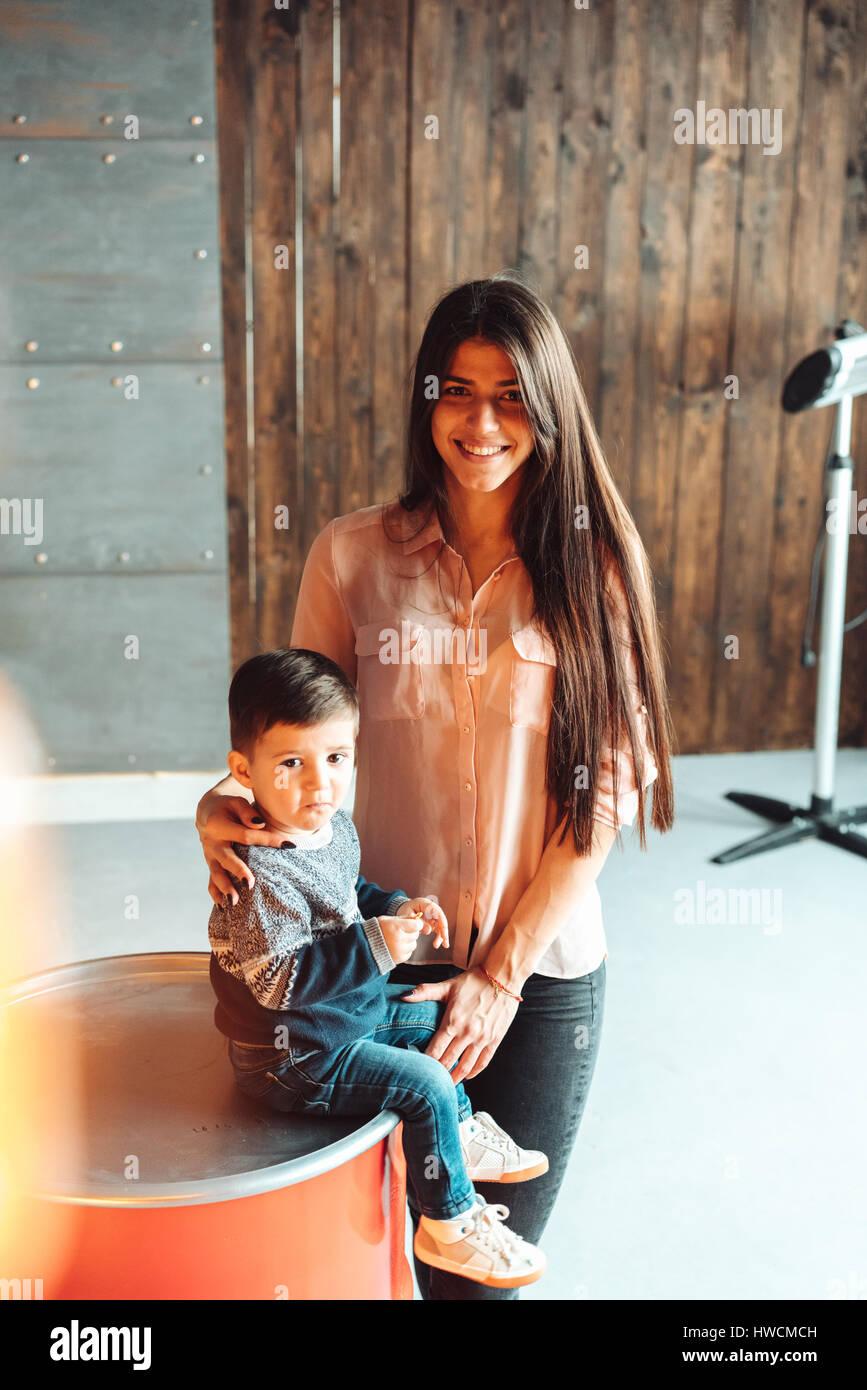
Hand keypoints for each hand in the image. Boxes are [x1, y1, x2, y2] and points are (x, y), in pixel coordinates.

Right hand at [197, 795, 287, 905]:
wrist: (208, 814)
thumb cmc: (229, 808)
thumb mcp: (236, 803)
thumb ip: (247, 813)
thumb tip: (259, 824)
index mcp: (219, 825)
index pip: (246, 835)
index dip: (268, 840)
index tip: (288, 846)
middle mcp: (212, 843)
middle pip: (227, 858)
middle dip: (238, 871)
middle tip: (250, 884)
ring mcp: (209, 856)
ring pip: (216, 873)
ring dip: (225, 887)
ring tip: (233, 901)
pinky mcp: (211, 865)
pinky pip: (211, 881)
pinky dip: (215, 894)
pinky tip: (222, 906)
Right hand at [379, 914, 423, 964]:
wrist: (365, 945)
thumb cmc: (377, 930)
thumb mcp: (388, 919)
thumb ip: (403, 918)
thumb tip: (416, 918)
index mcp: (396, 927)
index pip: (417, 925)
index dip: (416, 924)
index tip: (411, 924)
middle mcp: (400, 939)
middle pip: (416, 934)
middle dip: (411, 932)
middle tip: (401, 932)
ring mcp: (400, 950)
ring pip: (413, 944)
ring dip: (408, 942)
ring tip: (397, 940)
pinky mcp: (399, 958)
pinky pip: (409, 953)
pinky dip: (405, 950)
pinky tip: (396, 947)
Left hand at [394, 896, 448, 948]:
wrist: (403, 909)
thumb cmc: (405, 909)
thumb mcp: (408, 913)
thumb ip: (417, 921)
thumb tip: (429, 931)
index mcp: (427, 904)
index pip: (438, 913)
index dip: (442, 923)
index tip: (443, 934)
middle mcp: (432, 910)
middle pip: (441, 920)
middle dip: (443, 932)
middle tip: (444, 943)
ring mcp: (433, 916)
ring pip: (440, 926)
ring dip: (441, 936)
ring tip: (437, 946)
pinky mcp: (432, 922)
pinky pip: (437, 930)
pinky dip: (438, 937)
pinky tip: (436, 944)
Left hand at [399, 967, 519, 1084]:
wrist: (503, 976)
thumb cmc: (474, 981)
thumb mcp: (448, 986)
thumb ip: (425, 992)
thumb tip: (403, 996)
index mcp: (453, 1021)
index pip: (435, 1050)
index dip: (425, 1062)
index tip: (418, 1068)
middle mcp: (467, 1032)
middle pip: (448, 1062)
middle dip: (438, 1073)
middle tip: (430, 1082)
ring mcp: (482, 1038)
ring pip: (466, 1066)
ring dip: (455, 1078)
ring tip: (446, 1085)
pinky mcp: (495, 1039)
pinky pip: (483, 1062)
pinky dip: (474, 1072)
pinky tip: (467, 1076)